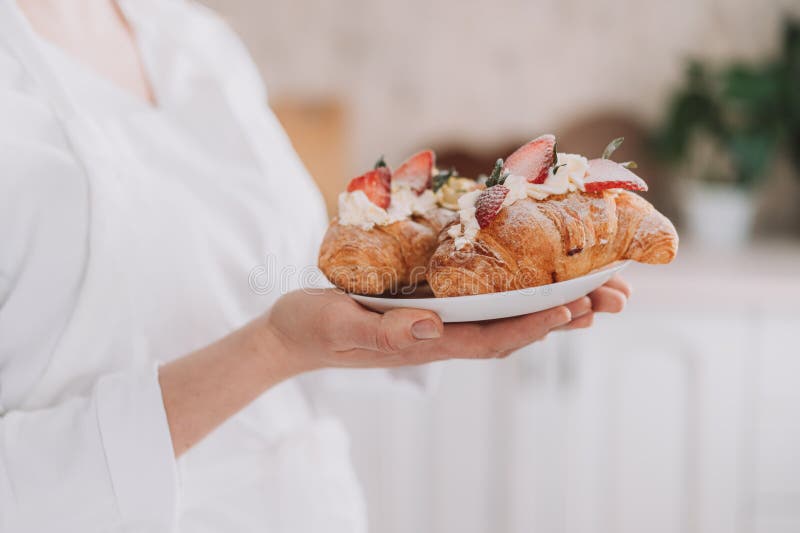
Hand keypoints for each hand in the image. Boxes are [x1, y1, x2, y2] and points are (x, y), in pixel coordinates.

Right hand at [262, 274, 631, 373]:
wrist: (292, 334)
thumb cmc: (312, 328)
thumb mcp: (339, 324)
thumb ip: (383, 330)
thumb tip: (432, 324)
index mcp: (423, 342)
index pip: (491, 338)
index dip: (535, 324)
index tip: (576, 308)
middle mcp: (440, 336)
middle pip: (513, 330)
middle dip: (563, 315)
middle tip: (613, 298)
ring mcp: (436, 325)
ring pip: (504, 319)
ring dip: (551, 307)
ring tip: (595, 293)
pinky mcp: (427, 310)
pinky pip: (482, 306)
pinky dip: (517, 297)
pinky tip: (534, 284)